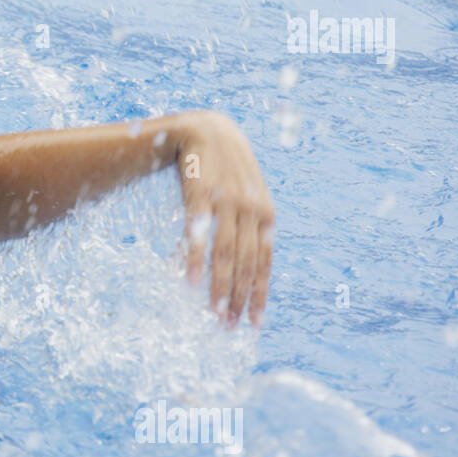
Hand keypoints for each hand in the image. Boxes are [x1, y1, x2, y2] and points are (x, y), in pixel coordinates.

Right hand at [175, 111, 274, 327]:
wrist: (206, 129)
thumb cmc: (226, 169)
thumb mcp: (247, 196)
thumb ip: (250, 226)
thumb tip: (247, 264)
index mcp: (266, 215)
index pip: (264, 264)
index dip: (258, 295)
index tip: (252, 323)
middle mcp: (251, 210)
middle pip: (246, 264)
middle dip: (238, 298)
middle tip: (228, 327)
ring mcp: (227, 202)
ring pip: (226, 253)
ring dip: (220, 287)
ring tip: (214, 313)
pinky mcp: (201, 195)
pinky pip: (200, 234)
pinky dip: (197, 260)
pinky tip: (191, 281)